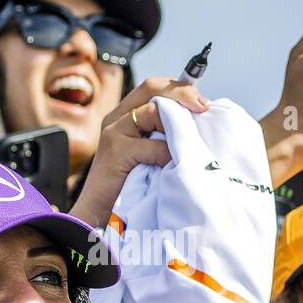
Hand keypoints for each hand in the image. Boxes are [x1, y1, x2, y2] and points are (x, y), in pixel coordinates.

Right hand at [68, 77, 206, 228]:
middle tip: (204, 107)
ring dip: (176, 126)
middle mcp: (116, 118)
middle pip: (152, 88)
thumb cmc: (128, 187)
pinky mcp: (116, 151)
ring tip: (186, 144)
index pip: (153, 87)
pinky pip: (153, 145)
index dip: (180, 89)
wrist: (98, 215)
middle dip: (183, 94)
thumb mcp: (148, 154)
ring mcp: (113, 132)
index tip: (204, 103)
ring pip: (153, 110)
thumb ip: (162, 135)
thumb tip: (197, 122)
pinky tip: (171, 166)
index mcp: (124, 116)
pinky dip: (168, 154)